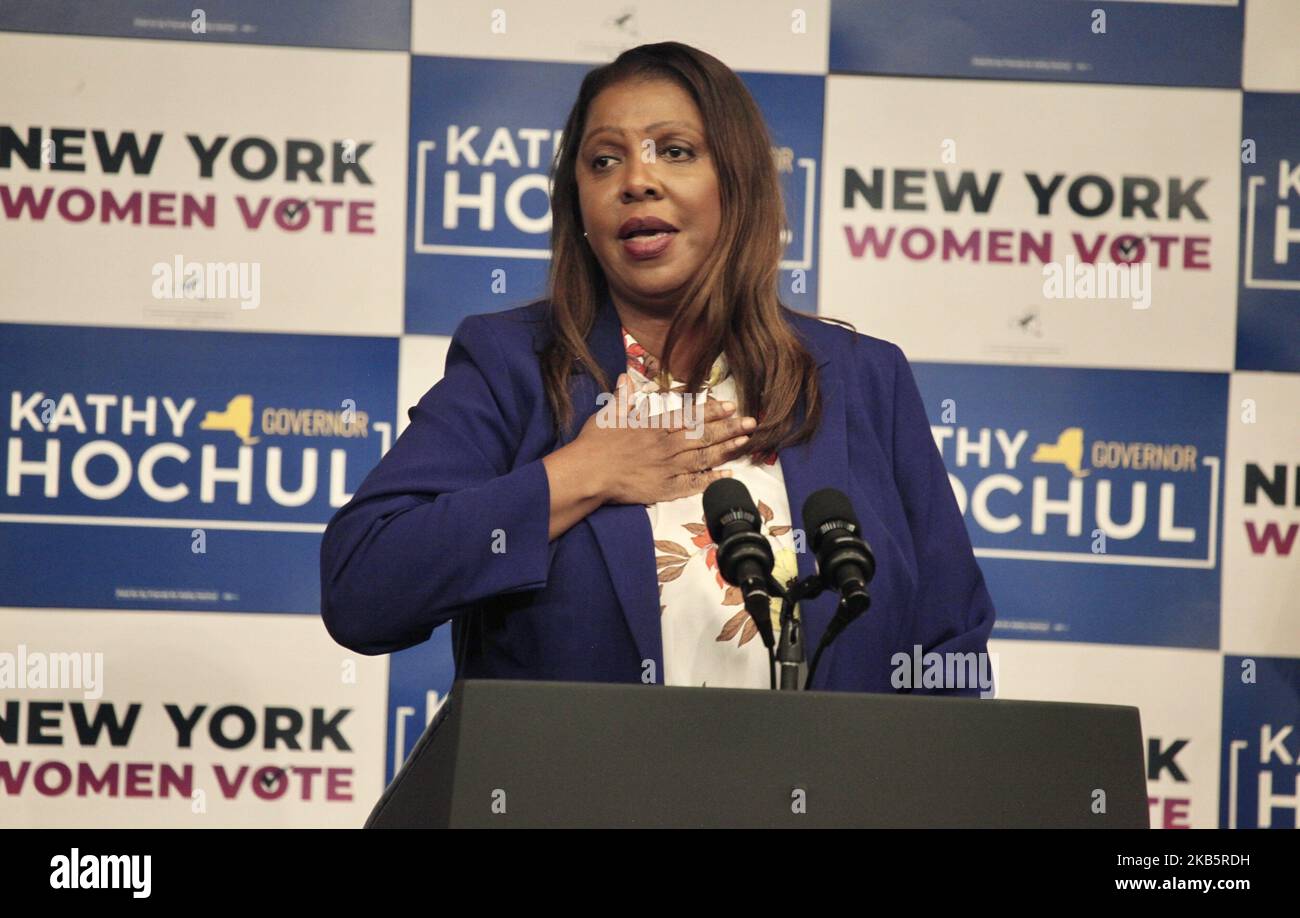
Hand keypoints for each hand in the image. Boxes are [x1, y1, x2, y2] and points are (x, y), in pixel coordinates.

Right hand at [575, 372, 756, 505]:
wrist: (587, 474)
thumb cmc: (595, 443)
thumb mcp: (608, 414)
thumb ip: (622, 397)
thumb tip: (624, 377)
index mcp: (653, 425)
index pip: (688, 416)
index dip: (711, 410)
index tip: (730, 405)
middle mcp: (666, 445)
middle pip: (703, 435)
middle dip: (729, 428)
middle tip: (752, 422)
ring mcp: (667, 468)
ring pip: (703, 457)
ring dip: (727, 449)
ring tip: (746, 442)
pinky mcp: (664, 489)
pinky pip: (693, 484)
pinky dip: (711, 480)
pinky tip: (728, 475)